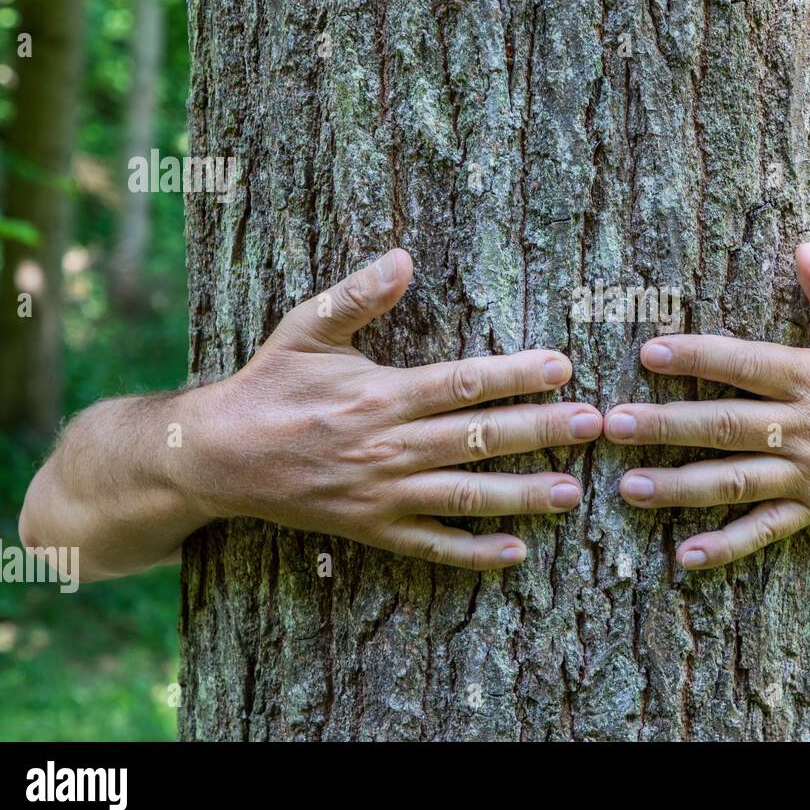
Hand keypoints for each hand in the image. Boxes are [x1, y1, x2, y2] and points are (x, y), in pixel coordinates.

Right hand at [178, 249, 601, 569]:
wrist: (216, 457)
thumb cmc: (268, 385)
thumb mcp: (304, 328)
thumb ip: (357, 295)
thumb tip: (403, 256)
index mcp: (380, 394)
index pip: (462, 383)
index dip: (515, 374)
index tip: (563, 366)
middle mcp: (388, 447)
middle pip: (478, 439)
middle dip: (540, 431)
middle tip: (593, 425)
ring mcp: (382, 494)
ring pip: (466, 496)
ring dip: (523, 495)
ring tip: (573, 491)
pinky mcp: (372, 530)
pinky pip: (430, 546)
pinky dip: (472, 553)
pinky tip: (515, 552)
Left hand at [603, 243, 809, 569]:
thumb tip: (803, 249)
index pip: (745, 364)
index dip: (696, 357)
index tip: (649, 352)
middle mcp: (806, 428)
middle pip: (725, 426)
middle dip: (665, 425)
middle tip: (613, 425)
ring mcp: (809, 473)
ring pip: (735, 481)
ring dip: (679, 486)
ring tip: (629, 487)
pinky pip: (767, 530)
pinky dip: (728, 545)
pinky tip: (686, 554)